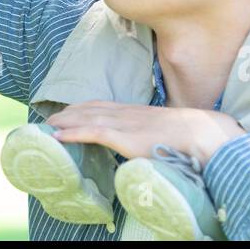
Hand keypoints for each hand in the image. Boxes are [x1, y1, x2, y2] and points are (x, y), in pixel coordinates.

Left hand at [47, 101, 244, 166]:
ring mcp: (125, 124)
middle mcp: (127, 113)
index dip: (83, 107)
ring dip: (65, 121)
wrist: (201, 134)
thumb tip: (147, 143)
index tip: (68, 110)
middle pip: (90, 109)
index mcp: (136, 111)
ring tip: (48, 125)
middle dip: (68, 112)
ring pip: (86, 118)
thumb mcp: (165, 130)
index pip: (103, 105)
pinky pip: (93, 133)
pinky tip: (59, 136)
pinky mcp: (125, 137)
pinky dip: (73, 133)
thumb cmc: (190, 135)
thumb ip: (152, 133)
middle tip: (49, 117)